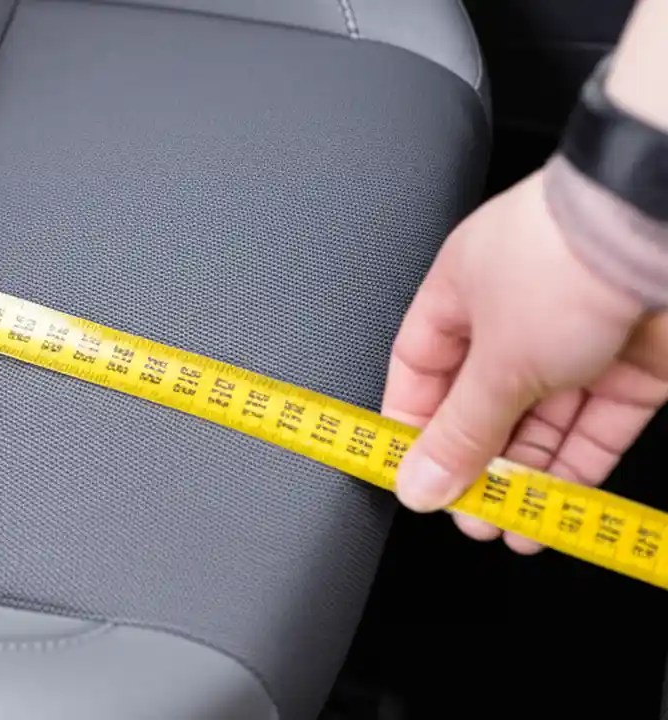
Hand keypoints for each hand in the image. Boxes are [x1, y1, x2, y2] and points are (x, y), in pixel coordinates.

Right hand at [381, 169, 667, 552]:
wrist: (662, 228)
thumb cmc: (567, 259)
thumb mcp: (495, 362)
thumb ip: (459, 432)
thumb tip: (419, 483)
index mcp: (460, 294)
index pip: (421, 372)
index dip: (413, 428)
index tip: (413, 478)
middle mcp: (516, 315)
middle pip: (483, 405)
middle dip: (476, 465)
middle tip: (470, 513)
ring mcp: (577, 340)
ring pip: (541, 423)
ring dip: (525, 478)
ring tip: (510, 525)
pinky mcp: (632, 367)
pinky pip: (595, 428)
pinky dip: (576, 470)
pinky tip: (558, 507)